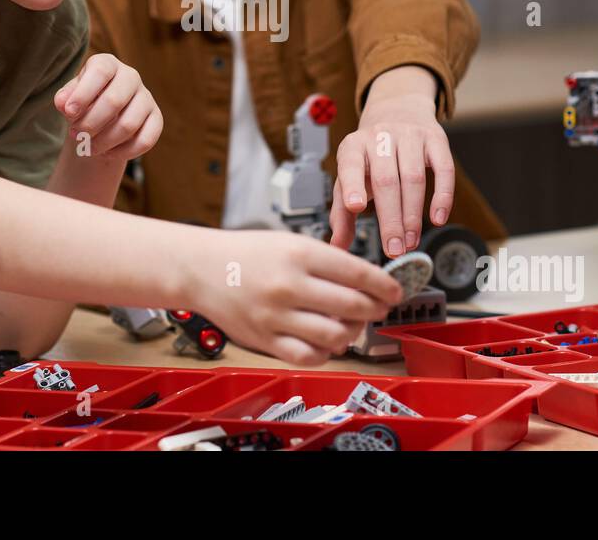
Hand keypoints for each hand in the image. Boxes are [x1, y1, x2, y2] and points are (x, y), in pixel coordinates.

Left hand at [53, 53, 161, 160]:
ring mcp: (146, 97)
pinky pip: (144, 140)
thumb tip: (63, 102)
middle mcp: (131, 76)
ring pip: (128, 125)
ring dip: (103, 142)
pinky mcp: (156, 118)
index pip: (100, 72)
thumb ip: (64, 98)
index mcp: (108, 64)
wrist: (101, 119)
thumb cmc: (83, 104)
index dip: (83, 93)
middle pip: (114, 101)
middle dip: (90, 123)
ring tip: (87, 148)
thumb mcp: (69, 99)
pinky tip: (107, 154)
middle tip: (75, 136)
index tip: (69, 113)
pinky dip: (122, 152)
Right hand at [191, 230, 401, 365]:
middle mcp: (288, 285)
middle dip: (375, 309)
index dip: (385, 285)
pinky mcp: (264, 340)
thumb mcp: (290, 242)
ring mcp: (276, 316)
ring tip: (352, 324)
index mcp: (299, 253)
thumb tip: (368, 279)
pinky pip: (308, 356)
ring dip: (353, 332)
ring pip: (335, 335)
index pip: (358, 273)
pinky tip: (327, 341)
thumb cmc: (247, 253)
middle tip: (379, 307)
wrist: (202, 268)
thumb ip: (327, 260)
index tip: (395, 291)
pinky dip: (326, 353)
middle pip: (353, 306)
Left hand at [330, 69, 454, 258]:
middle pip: (386, 180)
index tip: (355, 207)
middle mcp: (380, 137)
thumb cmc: (371, 155)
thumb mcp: (351, 176)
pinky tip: (437, 218)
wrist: (397, 111)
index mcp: (353, 147)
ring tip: (410, 241)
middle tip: (393, 248)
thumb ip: (342, 211)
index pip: (350, 165)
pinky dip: (443, 195)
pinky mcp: (435, 139)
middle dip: (391, 218)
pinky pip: (444, 168)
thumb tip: (337, 246)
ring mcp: (409, 136)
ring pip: (413, 177)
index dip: (352, 186)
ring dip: (413, 215)